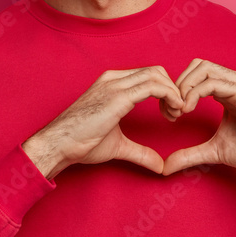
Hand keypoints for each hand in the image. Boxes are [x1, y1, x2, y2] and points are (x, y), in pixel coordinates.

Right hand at [22, 67, 185, 179]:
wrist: (59, 144)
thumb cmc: (81, 142)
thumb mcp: (118, 145)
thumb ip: (140, 152)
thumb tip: (160, 165)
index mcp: (112, 83)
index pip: (148, 75)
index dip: (165, 91)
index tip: (171, 112)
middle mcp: (114, 79)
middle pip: (156, 71)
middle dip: (172, 89)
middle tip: (176, 113)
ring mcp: (115, 85)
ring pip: (156, 75)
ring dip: (173, 93)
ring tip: (175, 114)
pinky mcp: (118, 96)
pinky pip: (153, 86)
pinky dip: (169, 95)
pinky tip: (172, 111)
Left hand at [161, 59, 235, 191]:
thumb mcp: (213, 151)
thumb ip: (189, 154)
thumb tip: (166, 168)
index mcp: (228, 89)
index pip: (197, 73)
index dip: (179, 89)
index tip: (171, 113)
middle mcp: (234, 81)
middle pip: (197, 65)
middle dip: (179, 84)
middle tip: (172, 109)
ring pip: (203, 68)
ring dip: (184, 87)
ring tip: (179, 110)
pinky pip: (212, 83)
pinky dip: (194, 93)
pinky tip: (187, 110)